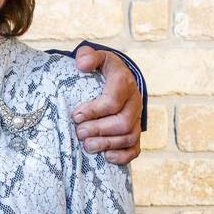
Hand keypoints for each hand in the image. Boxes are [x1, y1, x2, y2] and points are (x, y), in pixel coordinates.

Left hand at [71, 46, 142, 164]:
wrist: (120, 79)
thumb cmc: (102, 70)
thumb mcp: (97, 58)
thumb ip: (88, 56)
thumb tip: (81, 65)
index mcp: (124, 82)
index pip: (113, 100)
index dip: (94, 111)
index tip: (76, 115)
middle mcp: (134, 101)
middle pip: (122, 122)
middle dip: (99, 130)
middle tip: (79, 133)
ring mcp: (137, 118)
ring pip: (129, 136)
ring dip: (107, 144)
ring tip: (87, 146)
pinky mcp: (136, 131)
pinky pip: (136, 148)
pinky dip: (122, 156)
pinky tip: (106, 157)